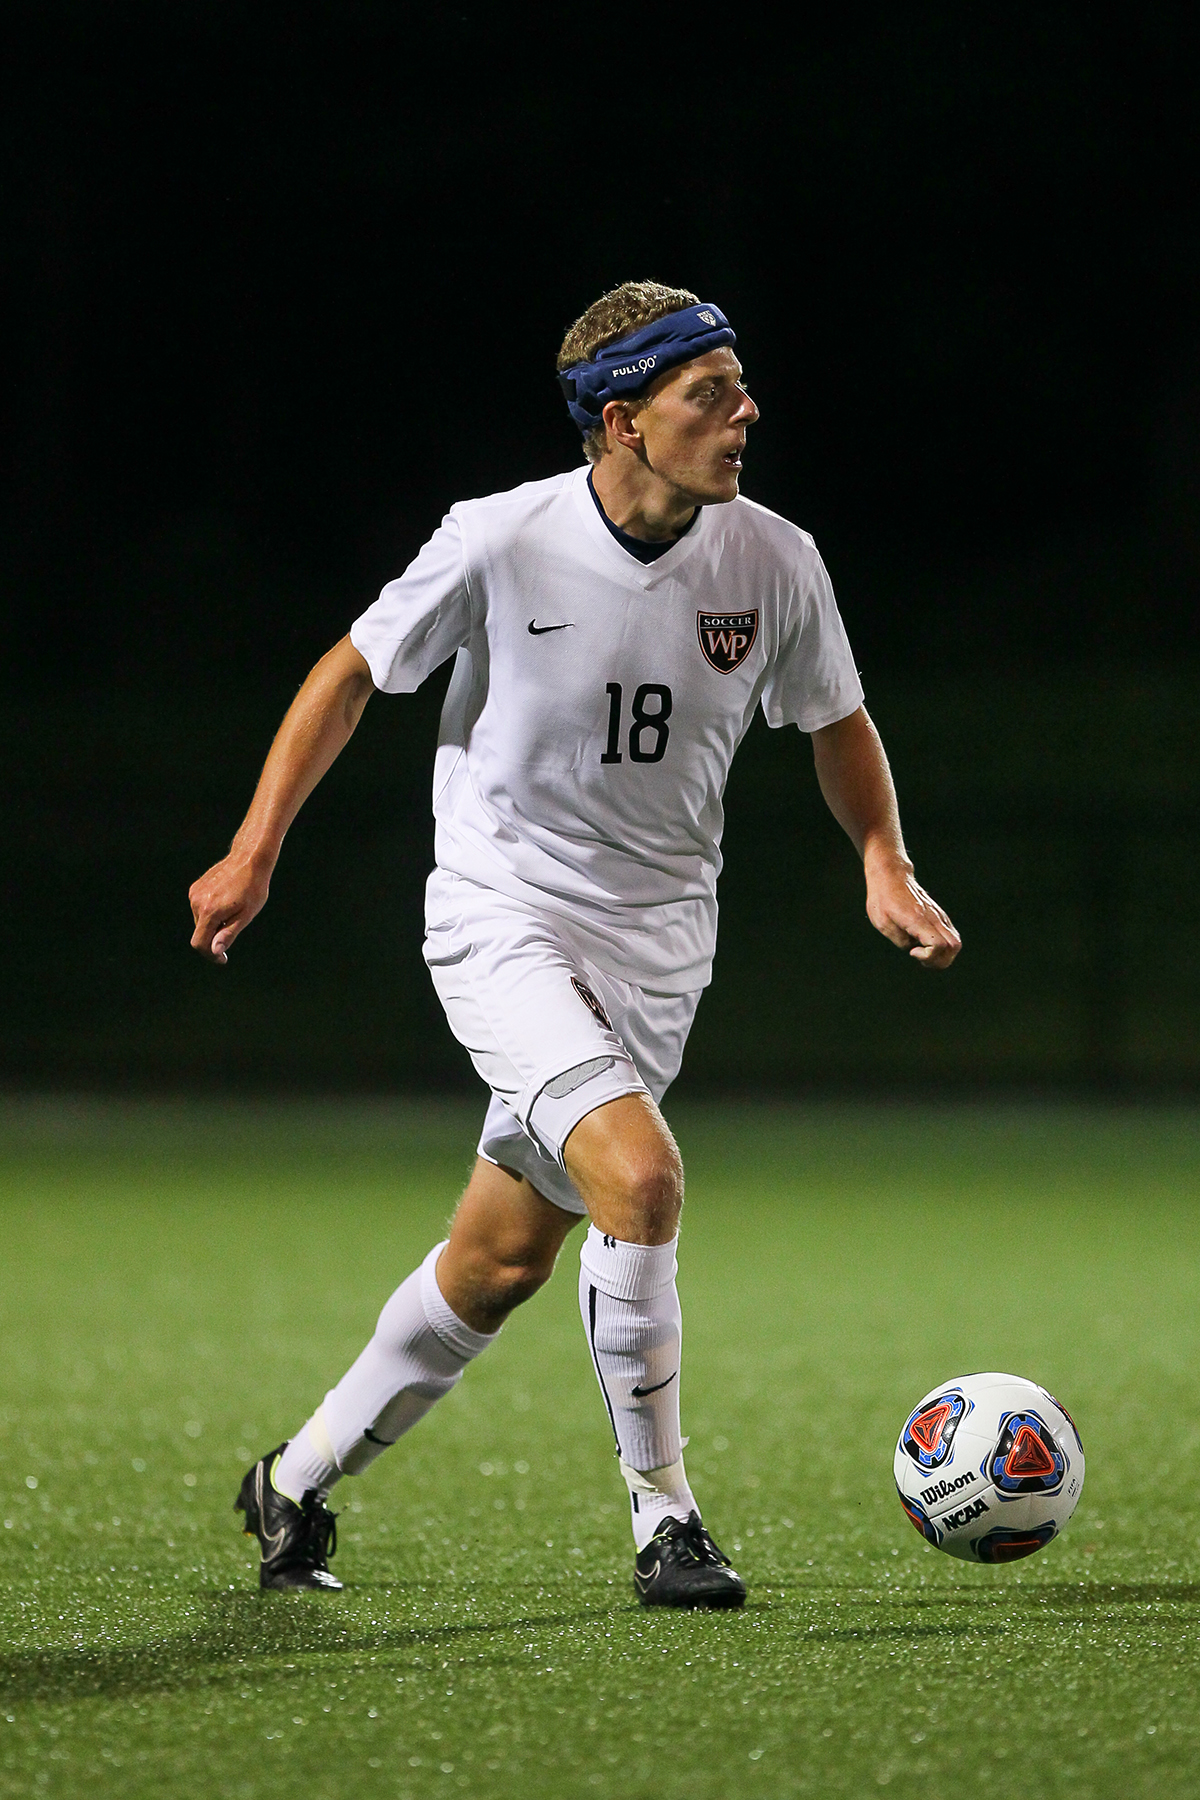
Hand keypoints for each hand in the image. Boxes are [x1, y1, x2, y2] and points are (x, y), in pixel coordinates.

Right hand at [189, 850, 271, 964]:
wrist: (249, 859)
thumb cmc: (253, 888)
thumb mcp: (246, 915)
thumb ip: (228, 934)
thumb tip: (215, 951)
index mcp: (209, 911)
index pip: (199, 943)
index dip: (210, 955)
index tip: (223, 958)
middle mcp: (197, 902)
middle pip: (200, 932)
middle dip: (215, 937)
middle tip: (235, 926)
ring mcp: (194, 893)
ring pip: (200, 920)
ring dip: (213, 924)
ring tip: (233, 910)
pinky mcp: (195, 887)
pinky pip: (200, 908)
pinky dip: (210, 912)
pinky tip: (226, 901)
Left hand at [865, 857, 960, 968]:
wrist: (891, 875)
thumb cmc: (883, 898)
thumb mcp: (882, 923)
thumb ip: (900, 941)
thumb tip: (914, 949)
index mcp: (918, 919)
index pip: (939, 945)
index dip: (928, 956)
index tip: (912, 952)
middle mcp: (934, 918)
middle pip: (954, 946)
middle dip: (939, 960)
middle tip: (921, 958)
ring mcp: (939, 916)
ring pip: (956, 942)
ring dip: (942, 955)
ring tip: (923, 953)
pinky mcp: (940, 916)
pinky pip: (950, 936)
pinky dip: (942, 947)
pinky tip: (925, 945)